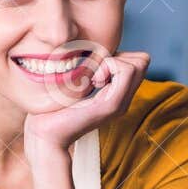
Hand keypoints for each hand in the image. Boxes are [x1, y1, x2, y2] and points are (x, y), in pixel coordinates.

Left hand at [22, 49, 149, 159]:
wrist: (45, 136)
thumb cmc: (51, 110)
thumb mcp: (73, 86)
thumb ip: (86, 73)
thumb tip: (92, 52)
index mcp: (115, 95)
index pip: (138, 62)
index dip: (117, 56)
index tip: (94, 70)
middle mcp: (122, 100)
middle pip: (142, 61)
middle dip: (118, 56)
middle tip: (95, 72)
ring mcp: (120, 104)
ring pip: (138, 63)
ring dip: (112, 61)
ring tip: (92, 78)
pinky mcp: (112, 105)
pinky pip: (125, 70)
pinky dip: (108, 67)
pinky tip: (92, 82)